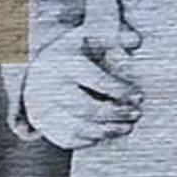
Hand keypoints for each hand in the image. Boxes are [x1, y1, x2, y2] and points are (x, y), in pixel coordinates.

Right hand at [20, 27, 142, 149]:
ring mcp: (44, 109)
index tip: (138, 95)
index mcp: (63, 61)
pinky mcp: (46, 126)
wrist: (37, 72)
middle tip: (136, 113)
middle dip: (116, 113)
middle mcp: (49, 86)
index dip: (120, 90)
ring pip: (78, 128)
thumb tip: (134, 40)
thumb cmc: (72, 53)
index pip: (95, 80)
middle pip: (85, 108)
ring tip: (128, 126)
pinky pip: (70, 140)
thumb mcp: (87, 37)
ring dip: (108, 130)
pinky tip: (111, 131)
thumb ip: (112, 36)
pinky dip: (93, 139)